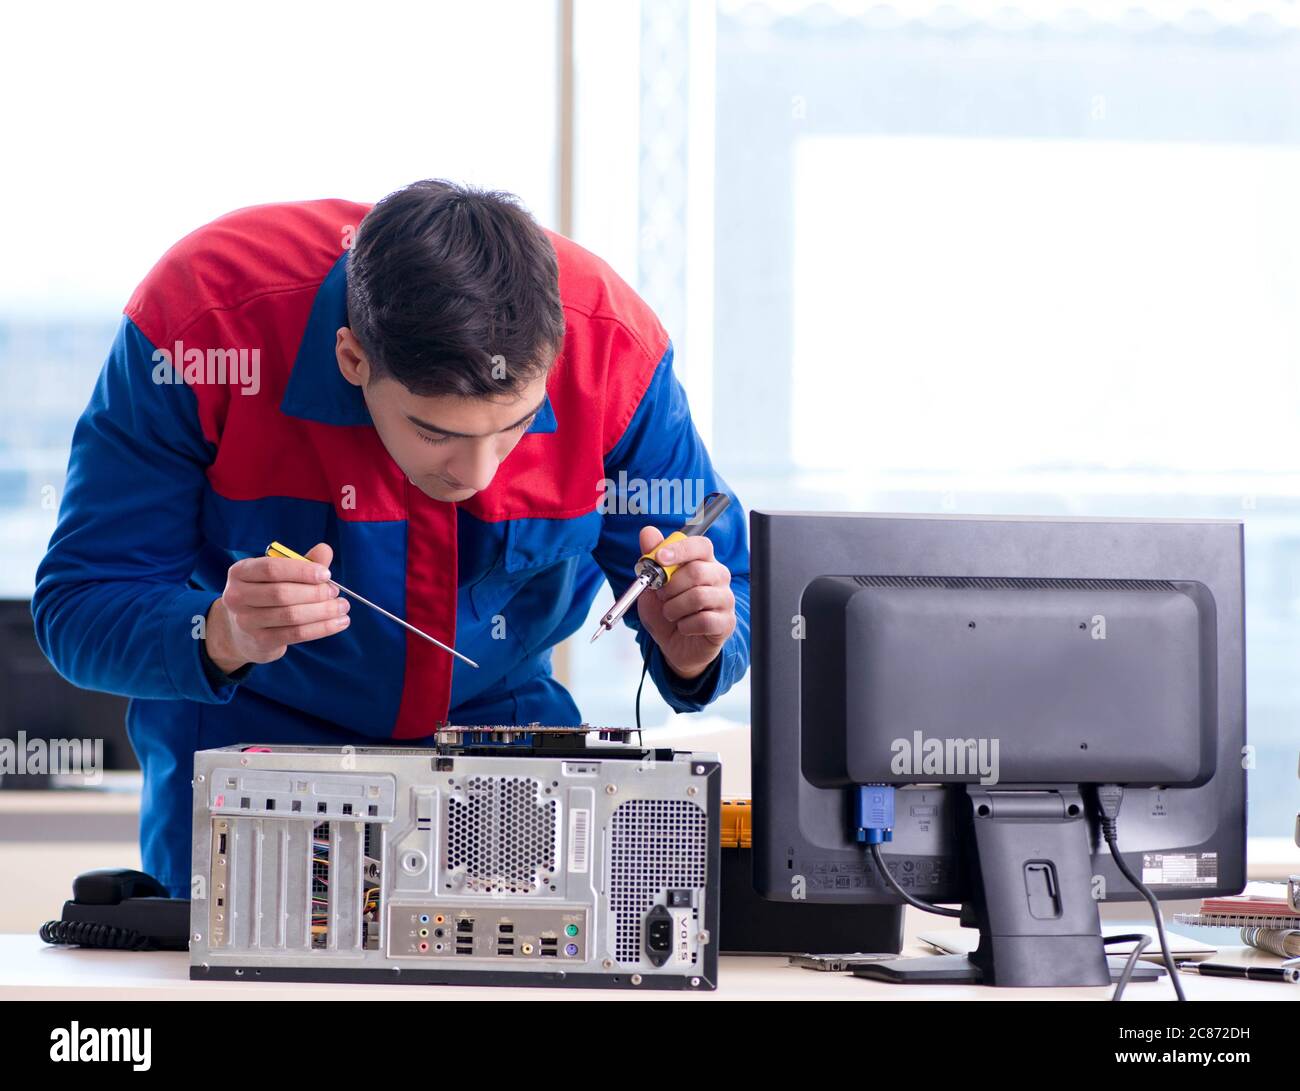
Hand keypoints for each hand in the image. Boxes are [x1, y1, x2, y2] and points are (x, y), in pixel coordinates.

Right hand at [204, 543, 348, 673]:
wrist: (244, 632)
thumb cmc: (268, 595)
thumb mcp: (280, 576)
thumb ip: (302, 562)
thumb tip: (325, 550)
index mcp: (241, 572)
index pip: (271, 569)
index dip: (301, 571)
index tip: (326, 574)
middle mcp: (237, 596)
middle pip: (282, 593)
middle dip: (315, 592)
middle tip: (336, 592)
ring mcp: (246, 621)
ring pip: (291, 615)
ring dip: (323, 611)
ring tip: (342, 607)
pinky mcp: (260, 641)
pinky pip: (296, 634)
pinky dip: (322, 628)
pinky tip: (339, 623)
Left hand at [634, 526, 735, 680]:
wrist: (673, 646)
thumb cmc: (666, 612)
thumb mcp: (651, 586)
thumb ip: (651, 559)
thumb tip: (648, 532)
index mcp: (703, 562)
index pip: (701, 545)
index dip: (681, 549)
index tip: (660, 558)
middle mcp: (718, 577)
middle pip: (698, 571)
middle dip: (670, 586)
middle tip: (661, 595)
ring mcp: (725, 600)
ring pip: (699, 596)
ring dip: (674, 608)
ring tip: (670, 614)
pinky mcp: (726, 623)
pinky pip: (704, 620)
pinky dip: (685, 625)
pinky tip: (683, 626)